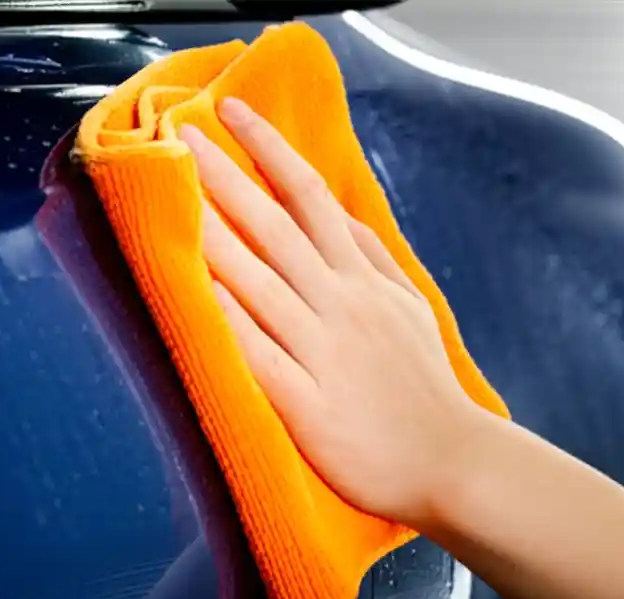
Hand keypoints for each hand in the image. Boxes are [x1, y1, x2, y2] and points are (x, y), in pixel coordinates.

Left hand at [178, 98, 486, 527]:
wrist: (453, 463)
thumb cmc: (426, 387)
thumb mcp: (412, 308)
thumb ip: (374, 258)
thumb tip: (339, 215)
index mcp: (363, 280)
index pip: (312, 197)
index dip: (270, 149)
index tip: (233, 111)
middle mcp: (341, 305)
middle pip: (276, 228)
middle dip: (226, 177)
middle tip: (180, 132)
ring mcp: (325, 354)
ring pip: (260, 283)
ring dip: (213, 236)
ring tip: (170, 197)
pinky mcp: (309, 406)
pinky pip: (260, 355)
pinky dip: (228, 322)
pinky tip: (196, 292)